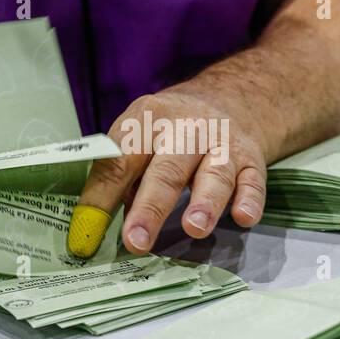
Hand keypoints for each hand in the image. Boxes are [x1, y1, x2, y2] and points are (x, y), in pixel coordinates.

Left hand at [69, 84, 270, 257]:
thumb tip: (101, 223)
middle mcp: (186, 129)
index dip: (101, 199)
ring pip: (214, 174)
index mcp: (146, 120)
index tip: (86, 234)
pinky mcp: (251, 160)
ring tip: (194, 228)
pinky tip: (242, 217)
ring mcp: (222, 143)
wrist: (230, 98)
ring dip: (205, 202)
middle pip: (166, 170)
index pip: (119, 162)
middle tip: (136, 240)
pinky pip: (253, 181)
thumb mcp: (140, 135)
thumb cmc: (172, 128)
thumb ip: (123, 175)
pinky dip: (250, 199)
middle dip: (151, 207)